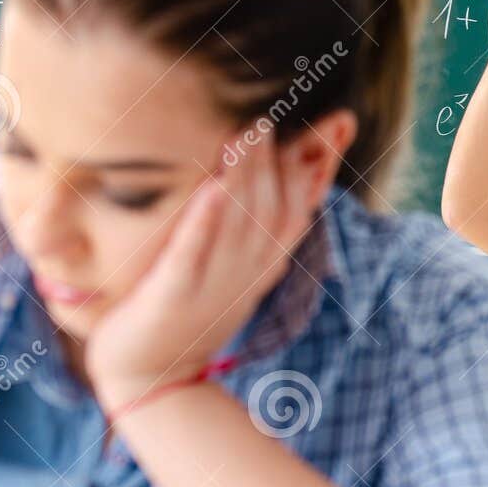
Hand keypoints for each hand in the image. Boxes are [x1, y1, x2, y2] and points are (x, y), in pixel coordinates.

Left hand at [85, 131, 316, 413]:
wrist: (151, 377)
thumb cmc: (186, 310)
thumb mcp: (232, 266)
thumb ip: (251, 222)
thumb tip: (283, 172)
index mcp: (265, 262)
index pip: (301, 204)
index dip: (320, 163)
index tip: (336, 119)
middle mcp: (248, 271)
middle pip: (275, 207)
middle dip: (281, 158)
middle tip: (277, 109)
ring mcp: (214, 284)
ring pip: (240, 224)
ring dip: (246, 176)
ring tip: (250, 130)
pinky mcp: (174, 296)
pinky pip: (194, 255)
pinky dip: (205, 222)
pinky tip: (212, 189)